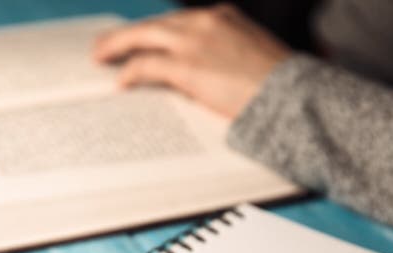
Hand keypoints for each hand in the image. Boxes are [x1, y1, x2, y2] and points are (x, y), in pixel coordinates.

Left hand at [92, 5, 291, 118]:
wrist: (292, 96)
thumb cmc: (276, 85)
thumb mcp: (249, 56)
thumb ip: (222, 55)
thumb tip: (197, 75)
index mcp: (223, 16)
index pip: (176, 21)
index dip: (153, 32)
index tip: (139, 38)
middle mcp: (205, 21)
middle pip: (154, 24)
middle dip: (126, 35)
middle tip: (104, 46)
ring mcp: (194, 42)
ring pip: (143, 37)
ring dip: (117, 47)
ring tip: (100, 58)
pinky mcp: (187, 66)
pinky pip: (147, 65)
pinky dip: (130, 72)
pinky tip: (121, 81)